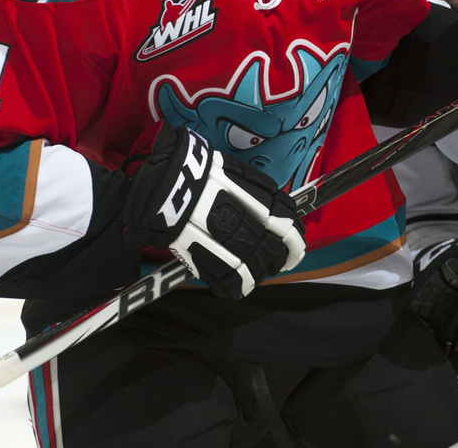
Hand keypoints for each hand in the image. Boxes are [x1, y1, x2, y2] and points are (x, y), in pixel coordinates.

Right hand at [124, 124, 305, 298]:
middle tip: (284, 262)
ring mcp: (219, 233)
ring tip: (260, 274)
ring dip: (260, 272)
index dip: (295, 234)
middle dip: (283, 256)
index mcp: (251, 190)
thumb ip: (253, 189)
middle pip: (274, 243)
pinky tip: (239, 287)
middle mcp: (240, 212)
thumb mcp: (231, 170)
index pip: (286, 216)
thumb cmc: (195, 170)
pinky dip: (236, 285)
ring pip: (252, 262)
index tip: (296, 241)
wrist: (161, 179)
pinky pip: (225, 276)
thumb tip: (274, 208)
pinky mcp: (199, 250)